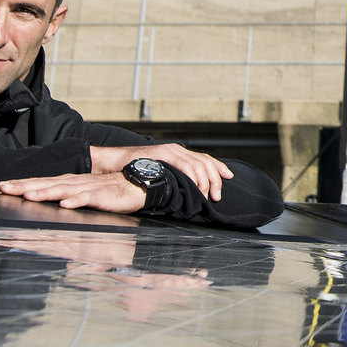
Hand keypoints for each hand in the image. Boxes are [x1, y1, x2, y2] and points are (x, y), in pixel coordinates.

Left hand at [0, 171, 144, 212]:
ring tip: (29, 196)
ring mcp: (89, 188)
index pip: (43, 182)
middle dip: (25, 186)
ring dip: (45, 192)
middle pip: (47, 184)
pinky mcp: (103, 196)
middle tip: (4, 188)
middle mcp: (76, 183)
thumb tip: (55, 207)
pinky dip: (76, 201)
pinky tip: (66, 204)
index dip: (23, 184)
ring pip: (63, 190)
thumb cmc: (112, 192)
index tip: (3, 186)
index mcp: (71, 183)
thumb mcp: (87, 198)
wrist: (138, 184)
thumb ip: (71, 201)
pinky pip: (88, 198)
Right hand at [91, 143, 232, 201]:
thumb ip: (173, 178)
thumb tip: (186, 192)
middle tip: (217, 196)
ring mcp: (171, 150)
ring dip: (205, 182)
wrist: (116, 162)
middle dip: (215, 179)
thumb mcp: (160, 174)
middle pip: (205, 162)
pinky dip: (193, 177)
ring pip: (198, 164)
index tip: (230, 176)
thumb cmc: (136, 171)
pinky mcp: (163, 154)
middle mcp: (178, 149)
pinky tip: (195, 187)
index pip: (204, 158)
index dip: (219, 167)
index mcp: (179, 153)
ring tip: (206, 196)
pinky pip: (184, 165)